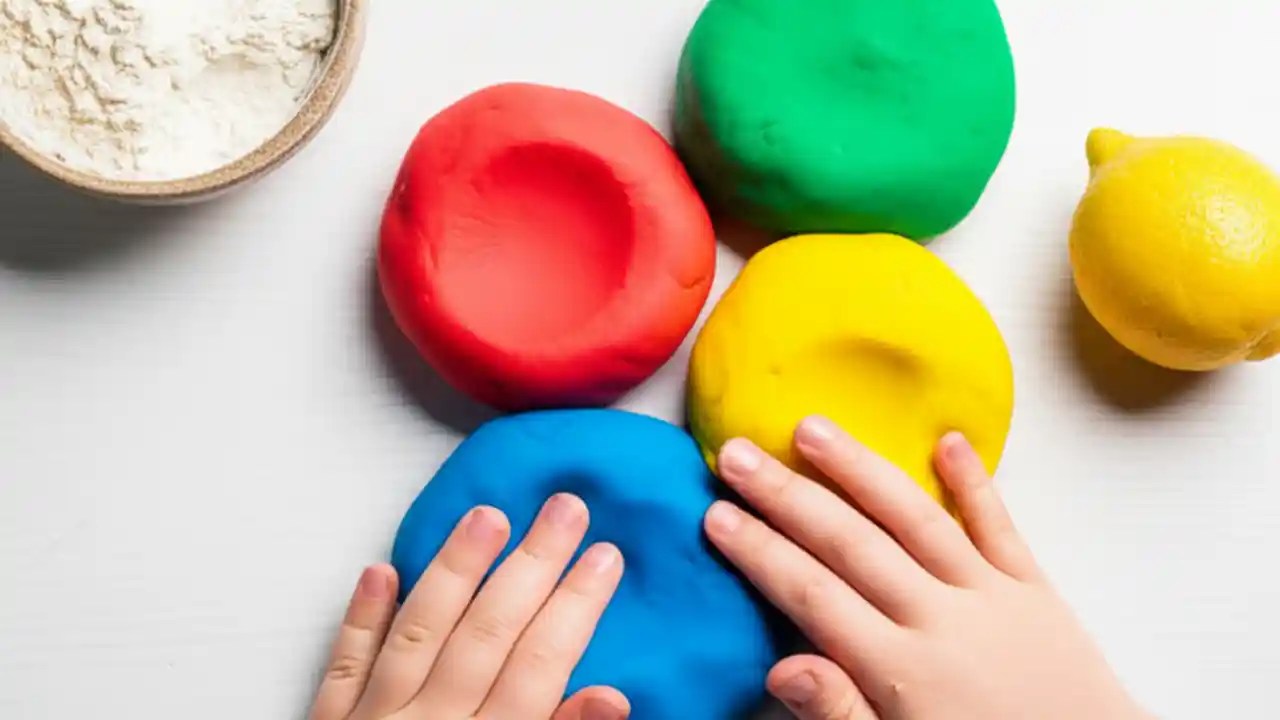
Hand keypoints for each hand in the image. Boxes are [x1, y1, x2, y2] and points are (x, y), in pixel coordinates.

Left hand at [309, 494, 629, 719]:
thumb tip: (611, 697)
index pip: (542, 662)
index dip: (577, 605)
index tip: (606, 557)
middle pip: (489, 631)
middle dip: (533, 565)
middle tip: (566, 508)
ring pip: (421, 629)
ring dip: (454, 569)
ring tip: (486, 515)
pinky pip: (344, 665)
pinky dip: (361, 616)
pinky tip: (378, 568)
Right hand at [703, 417, 1150, 719]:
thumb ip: (841, 714)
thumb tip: (780, 668)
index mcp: (901, 670)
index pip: (812, 594)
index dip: (758, 552)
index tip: (714, 514)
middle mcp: (940, 619)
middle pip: (850, 543)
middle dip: (786, 495)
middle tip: (736, 454)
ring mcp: (992, 596)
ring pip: (914, 517)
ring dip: (859, 469)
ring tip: (812, 428)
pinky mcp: (1037, 590)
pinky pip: (1002, 526)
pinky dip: (975, 481)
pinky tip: (948, 439)